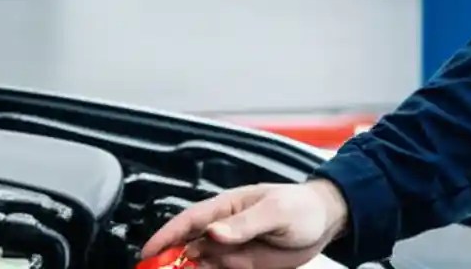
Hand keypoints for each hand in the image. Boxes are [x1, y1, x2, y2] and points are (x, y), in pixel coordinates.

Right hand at [139, 179, 348, 268]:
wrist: (324, 222)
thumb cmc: (301, 207)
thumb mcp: (276, 212)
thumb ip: (245, 223)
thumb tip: (214, 232)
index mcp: (227, 208)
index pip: (189, 221)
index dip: (165, 236)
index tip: (147, 253)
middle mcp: (222, 229)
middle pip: (185, 246)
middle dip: (167, 260)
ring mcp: (229, 248)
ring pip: (196, 263)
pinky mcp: (239, 264)